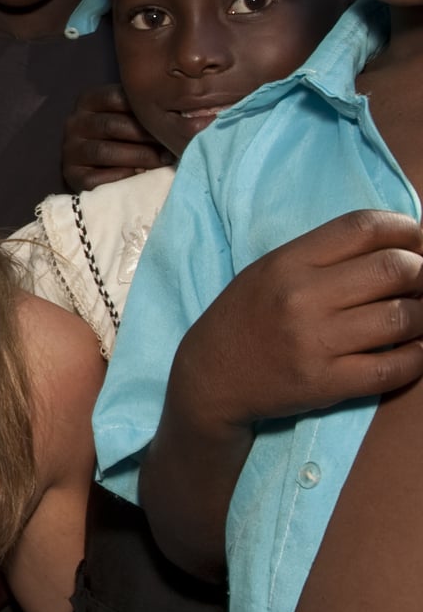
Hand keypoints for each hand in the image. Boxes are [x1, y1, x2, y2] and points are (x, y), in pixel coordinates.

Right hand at [60, 83, 171, 190]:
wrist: (97, 168)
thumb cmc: (122, 137)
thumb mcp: (128, 115)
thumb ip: (142, 109)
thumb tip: (180, 112)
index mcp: (88, 101)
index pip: (116, 97)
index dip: (145, 108)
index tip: (171, 119)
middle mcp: (74, 123)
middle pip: (112, 125)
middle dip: (147, 135)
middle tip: (173, 143)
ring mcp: (70, 150)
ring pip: (106, 151)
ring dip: (139, 157)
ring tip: (164, 160)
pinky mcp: (72, 175)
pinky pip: (97, 177)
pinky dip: (122, 176)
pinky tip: (142, 175)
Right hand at [177, 209, 422, 429]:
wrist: (210, 377)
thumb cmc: (248, 318)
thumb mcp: (271, 271)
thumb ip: (327, 256)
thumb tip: (403, 247)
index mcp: (288, 262)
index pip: (364, 228)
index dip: (406, 230)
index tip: (418, 243)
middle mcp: (301, 297)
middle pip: (394, 269)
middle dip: (422, 274)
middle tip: (419, 285)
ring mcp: (314, 342)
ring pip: (403, 318)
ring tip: (416, 319)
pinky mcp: (326, 383)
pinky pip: (394, 368)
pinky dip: (417, 357)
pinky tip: (414, 350)